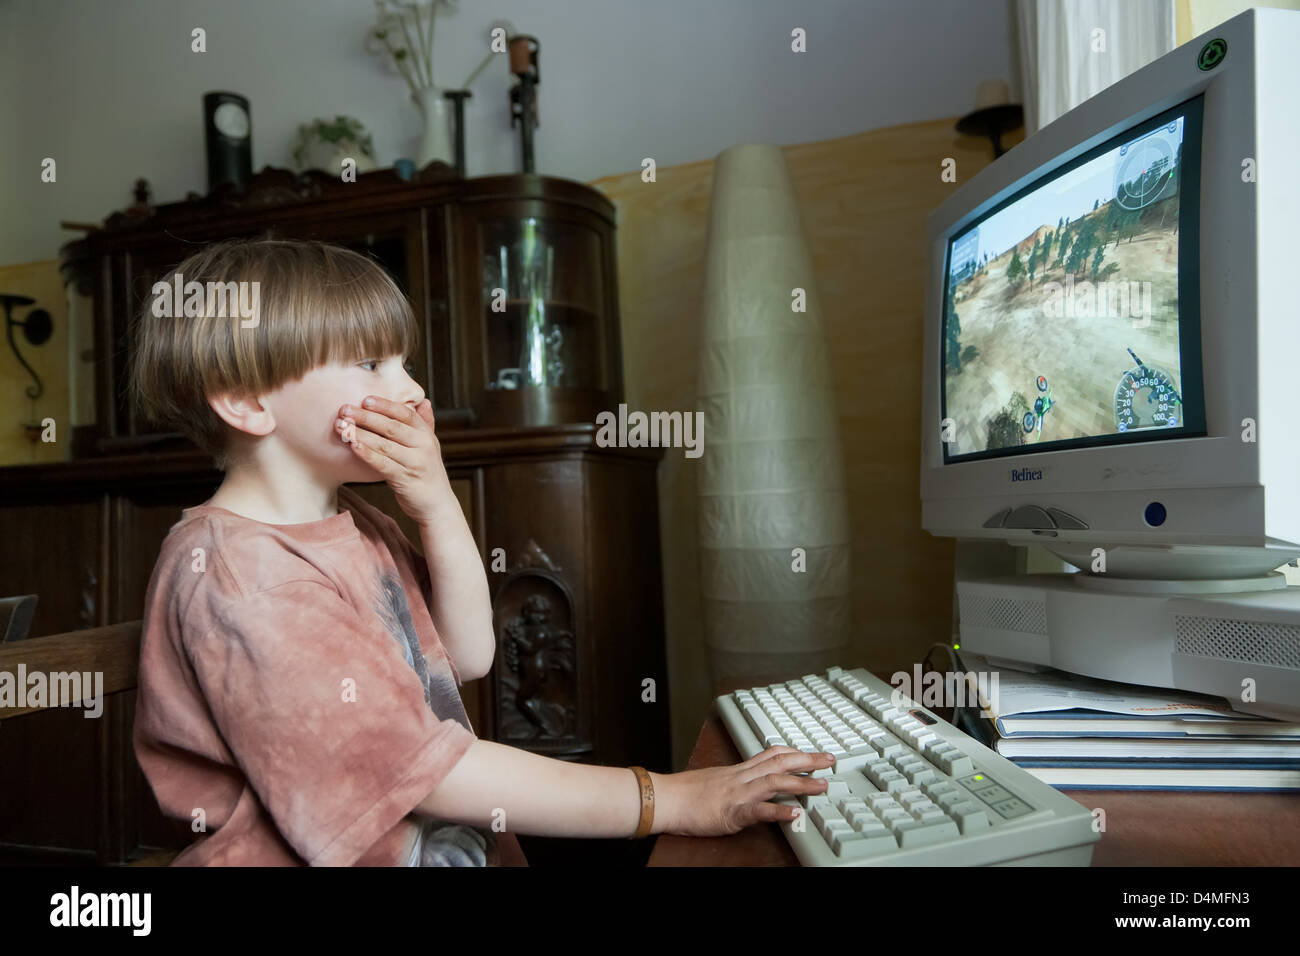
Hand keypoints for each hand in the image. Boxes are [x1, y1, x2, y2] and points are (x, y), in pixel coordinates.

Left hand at [336, 395, 452, 523]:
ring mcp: (414, 463)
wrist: (438, 505)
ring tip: (342, 427)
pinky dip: (367, 454)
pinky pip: (382, 464)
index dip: (385, 405)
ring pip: (384, 444)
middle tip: (344, 409)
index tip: (365, 399)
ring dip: (360, 434)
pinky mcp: (405, 479)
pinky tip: (353, 446)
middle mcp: (423, 446)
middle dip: (366, 417)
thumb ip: (426, 423)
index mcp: (427, 435)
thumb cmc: (428, 473)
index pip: (405, 414)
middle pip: (391, 427)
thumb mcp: (430, 446)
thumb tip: (423, 401)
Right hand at [654, 746, 835, 836]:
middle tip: (830, 760)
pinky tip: (795, 813)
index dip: (793, 751)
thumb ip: (732, 781)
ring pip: (775, 781)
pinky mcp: (732, 812)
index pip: (770, 754)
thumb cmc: (684, 792)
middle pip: (780, 762)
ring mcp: (738, 794)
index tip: (810, 752)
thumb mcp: (713, 780)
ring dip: (802, 783)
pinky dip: (779, 811)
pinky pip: (759, 811)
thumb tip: (743, 784)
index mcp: (738, 771)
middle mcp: (742, 778)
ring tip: (822, 786)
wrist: (666, 798)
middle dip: (807, 760)